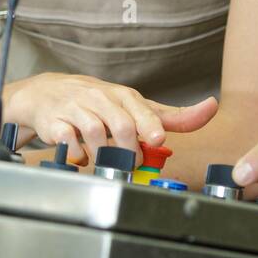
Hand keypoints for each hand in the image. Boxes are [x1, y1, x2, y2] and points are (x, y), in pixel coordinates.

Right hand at [5, 73, 217, 165]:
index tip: (157, 139)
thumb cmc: (97, 101)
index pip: (142, 110)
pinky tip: (82, 157)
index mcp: (125, 96)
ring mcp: (77, 108)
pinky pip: (69, 141)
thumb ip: (170, 115)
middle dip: (130, 152)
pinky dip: (78, 155)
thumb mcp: (133, 105)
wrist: (47, 93)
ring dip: (105, 156)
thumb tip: (209, 109)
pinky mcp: (55, 122)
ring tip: (107, 162)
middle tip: (132, 164)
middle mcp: (102, 98)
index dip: (151, 126)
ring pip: (96, 134)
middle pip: (121, 126)